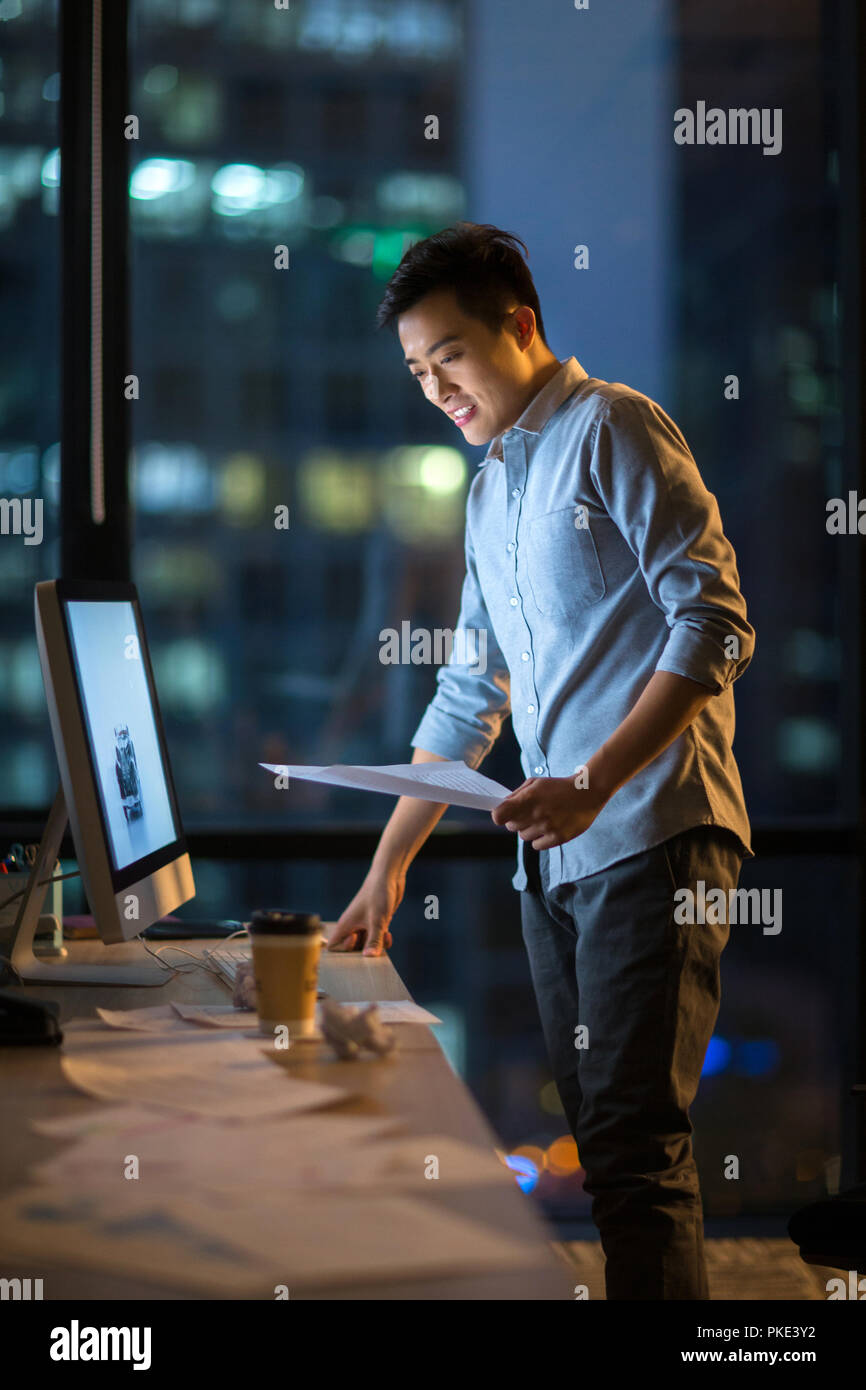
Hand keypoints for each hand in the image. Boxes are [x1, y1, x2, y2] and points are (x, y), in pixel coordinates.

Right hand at [327, 869, 404, 956]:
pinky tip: (389, 934)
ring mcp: (364, 925)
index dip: (343, 949)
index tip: (356, 939)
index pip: (333, 946)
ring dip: (376, 945)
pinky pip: (376, 939)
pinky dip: (382, 940)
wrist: (389, 876)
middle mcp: (353, 926)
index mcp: (346, 925)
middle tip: (373, 941)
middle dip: (363, 950)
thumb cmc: (378, 895)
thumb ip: (373, 941)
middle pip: (351, 949)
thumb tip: (368, 958)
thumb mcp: (377, 921)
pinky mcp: (376, 923)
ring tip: (384, 936)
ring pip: (366, 944)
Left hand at [490, 776, 608, 850]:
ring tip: (541, 819)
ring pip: (524, 837)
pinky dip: (539, 840)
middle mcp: (537, 814)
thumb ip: (516, 795)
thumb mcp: (536, 783)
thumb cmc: (558, 787)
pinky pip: (536, 845)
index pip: (499, 815)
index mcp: (529, 798)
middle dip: (516, 820)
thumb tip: (501, 807)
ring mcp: (548, 827)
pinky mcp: (558, 838)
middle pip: (511, 827)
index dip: (499, 815)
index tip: (503, 814)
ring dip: (529, 830)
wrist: (587, 793)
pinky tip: (547, 829)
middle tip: (528, 813)